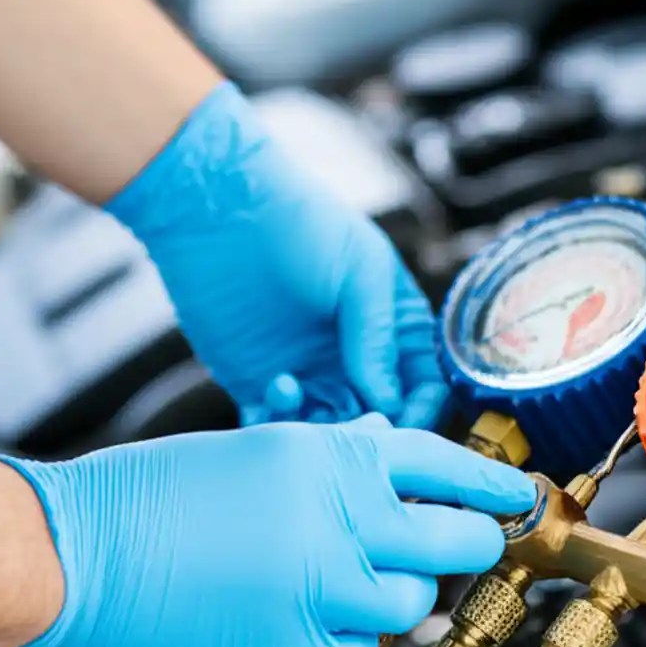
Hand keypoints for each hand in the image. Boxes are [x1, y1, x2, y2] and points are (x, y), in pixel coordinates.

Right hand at [0, 414, 535, 646]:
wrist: (76, 550)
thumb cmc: (153, 494)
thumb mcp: (253, 450)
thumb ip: (331, 459)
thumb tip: (388, 455)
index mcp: (325, 456)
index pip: (438, 463)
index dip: (486, 484)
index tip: (515, 499)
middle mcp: (335, 516)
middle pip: (453, 542)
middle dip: (466, 546)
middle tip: (461, 550)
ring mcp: (319, 588)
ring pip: (410, 603)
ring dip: (389, 596)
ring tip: (338, 585)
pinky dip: (343, 646)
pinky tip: (302, 625)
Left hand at [106, 80, 446, 427]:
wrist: (219, 212)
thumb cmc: (302, 225)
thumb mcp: (360, 270)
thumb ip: (378, 338)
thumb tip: (388, 403)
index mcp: (394, 328)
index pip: (426, 385)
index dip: (422, 410)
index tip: (404, 426)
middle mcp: (357, 358)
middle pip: (382, 419)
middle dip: (374, 433)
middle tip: (358, 433)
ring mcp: (312, 375)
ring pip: (333, 431)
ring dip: (328, 434)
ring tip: (315, 416)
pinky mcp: (262, 384)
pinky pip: (280, 426)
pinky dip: (282, 425)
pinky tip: (278, 387)